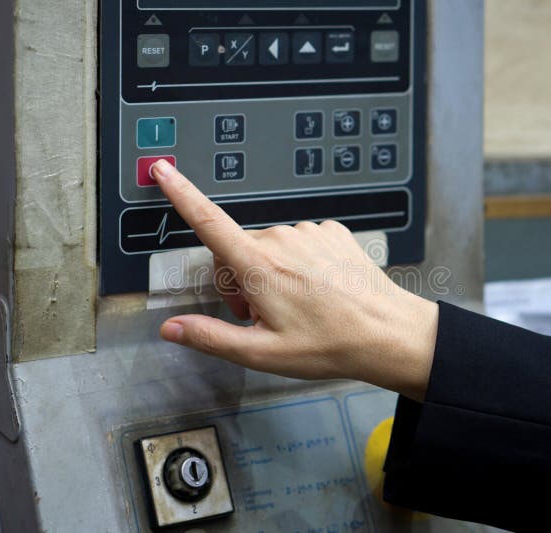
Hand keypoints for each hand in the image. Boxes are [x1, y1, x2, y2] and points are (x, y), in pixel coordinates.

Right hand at [151, 159, 437, 400]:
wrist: (386, 332)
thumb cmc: (330, 343)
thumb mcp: (262, 352)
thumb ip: (211, 337)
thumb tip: (173, 328)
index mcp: (259, 266)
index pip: (207, 221)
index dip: (181, 193)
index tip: (163, 170)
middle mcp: (282, 239)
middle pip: (236, 250)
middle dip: (238, 281)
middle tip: (262, 315)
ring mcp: (310, 232)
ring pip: (268, 246)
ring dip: (269, 271)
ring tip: (294, 305)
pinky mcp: (331, 231)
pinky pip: (299, 241)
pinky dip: (298, 262)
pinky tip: (315, 288)